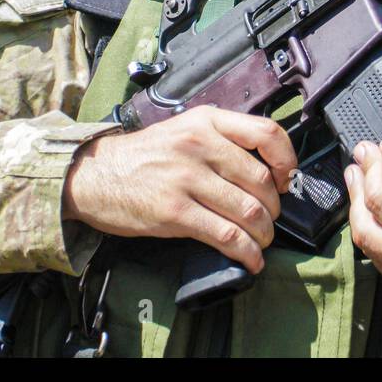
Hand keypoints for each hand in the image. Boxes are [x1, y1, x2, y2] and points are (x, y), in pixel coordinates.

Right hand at [63, 106, 296, 274]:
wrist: (95, 175)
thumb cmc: (143, 156)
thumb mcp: (184, 129)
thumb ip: (221, 140)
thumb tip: (264, 167)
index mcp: (207, 122)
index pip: (266, 133)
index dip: (286, 161)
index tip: (285, 180)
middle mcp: (200, 146)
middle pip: (260, 180)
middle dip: (274, 208)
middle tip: (270, 220)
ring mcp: (187, 179)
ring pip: (248, 210)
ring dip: (263, 234)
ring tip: (261, 241)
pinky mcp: (175, 212)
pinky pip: (226, 235)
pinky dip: (246, 252)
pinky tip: (250, 260)